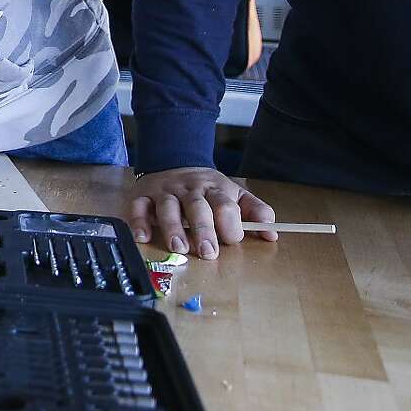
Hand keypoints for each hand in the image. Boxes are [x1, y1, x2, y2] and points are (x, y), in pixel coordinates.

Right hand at [128, 166, 277, 256]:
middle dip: (203, 230)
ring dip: (173, 227)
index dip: (229, 224)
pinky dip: (139, 221)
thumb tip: (272, 233)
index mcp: (215, 190)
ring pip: (168, 207)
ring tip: (178, 247)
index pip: (224, 205)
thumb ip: (255, 211)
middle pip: (197, 207)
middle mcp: (190, 190)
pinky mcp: (144, 195)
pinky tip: (143, 238)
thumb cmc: (207, 187)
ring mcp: (165, 192)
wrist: (175, 158)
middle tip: (207, 252)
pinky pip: (138, 207)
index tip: (231, 240)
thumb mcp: (234, 193)